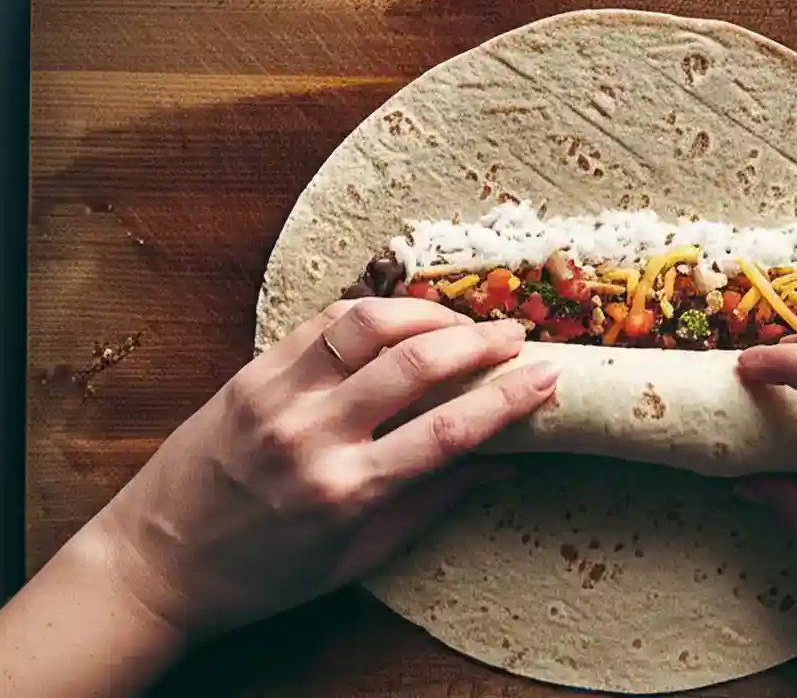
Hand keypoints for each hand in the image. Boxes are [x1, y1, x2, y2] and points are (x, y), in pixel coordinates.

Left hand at [1, 298, 557, 694]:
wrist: (157, 563)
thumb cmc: (262, 574)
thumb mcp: (357, 557)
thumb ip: (432, 503)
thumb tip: (503, 466)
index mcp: (348, 492)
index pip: (450, 430)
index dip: (509, 399)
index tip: (547, 378)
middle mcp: (313, 436)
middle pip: (415, 364)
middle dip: (478, 341)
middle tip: (514, 335)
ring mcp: (276, 398)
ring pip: (366, 326)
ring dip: (426, 315)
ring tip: (461, 320)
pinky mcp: (250, 374)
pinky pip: (321, 326)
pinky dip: (370, 315)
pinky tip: (399, 320)